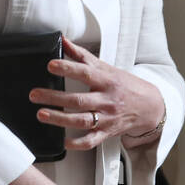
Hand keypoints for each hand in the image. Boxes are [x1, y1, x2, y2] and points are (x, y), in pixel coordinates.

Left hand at [29, 37, 165, 150]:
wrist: (150, 106)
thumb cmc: (124, 85)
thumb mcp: (106, 67)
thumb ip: (83, 55)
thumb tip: (64, 40)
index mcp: (106, 80)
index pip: (85, 73)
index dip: (68, 68)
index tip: (51, 65)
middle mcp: (106, 100)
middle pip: (79, 100)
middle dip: (55, 98)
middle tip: (34, 94)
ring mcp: (107, 118)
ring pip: (82, 120)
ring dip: (60, 119)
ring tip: (41, 114)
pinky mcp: (107, 132)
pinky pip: (92, 141)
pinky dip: (78, 143)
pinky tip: (64, 142)